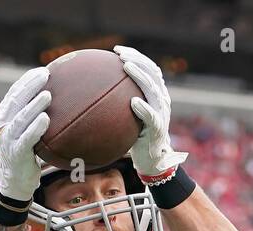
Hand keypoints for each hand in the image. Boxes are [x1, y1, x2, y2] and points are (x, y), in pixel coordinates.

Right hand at [0, 67, 49, 202]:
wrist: (15, 183)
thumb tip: (58, 100)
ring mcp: (8, 140)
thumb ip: (33, 117)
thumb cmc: (26, 154)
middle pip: (15, 101)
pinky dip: (35, 128)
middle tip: (46, 75)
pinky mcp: (16, 154)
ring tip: (47, 95)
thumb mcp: (26, 133)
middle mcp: (3, 127)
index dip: (26, 81)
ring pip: (20, 119)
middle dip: (30, 86)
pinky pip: (26, 139)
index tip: (41, 71)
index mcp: (3, 118)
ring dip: (34, 105)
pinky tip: (46, 119)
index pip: (13, 94)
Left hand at [113, 45, 187, 179]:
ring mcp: (162, 112)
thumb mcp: (127, 117)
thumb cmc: (136, 136)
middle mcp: (161, 99)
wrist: (151, 160)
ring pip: (153, 89)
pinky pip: (152, 116)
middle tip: (120, 55)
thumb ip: (117, 103)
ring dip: (139, 76)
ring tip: (126, 67)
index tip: (117, 50)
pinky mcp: (159, 128)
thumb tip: (90, 94)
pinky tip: (133, 102)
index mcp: (155, 93)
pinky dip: (144, 108)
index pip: (148, 68)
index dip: (135, 56)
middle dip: (137, 60)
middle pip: (152, 72)